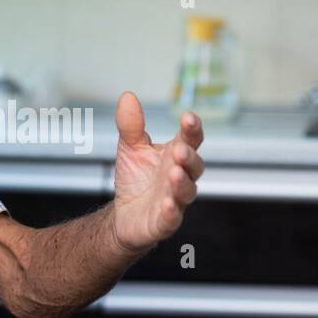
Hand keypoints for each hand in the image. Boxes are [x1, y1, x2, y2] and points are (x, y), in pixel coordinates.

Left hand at [110, 92, 204, 252]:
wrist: (123, 214)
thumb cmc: (136, 178)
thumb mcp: (130, 147)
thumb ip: (131, 124)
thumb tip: (127, 96)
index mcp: (176, 154)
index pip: (190, 139)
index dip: (192, 129)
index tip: (188, 117)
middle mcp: (181, 176)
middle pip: (193, 166)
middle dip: (188, 157)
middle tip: (179, 149)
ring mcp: (176, 200)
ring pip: (186, 191)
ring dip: (182, 182)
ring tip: (174, 173)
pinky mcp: (165, 221)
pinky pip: (172, 217)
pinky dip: (171, 211)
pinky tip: (168, 205)